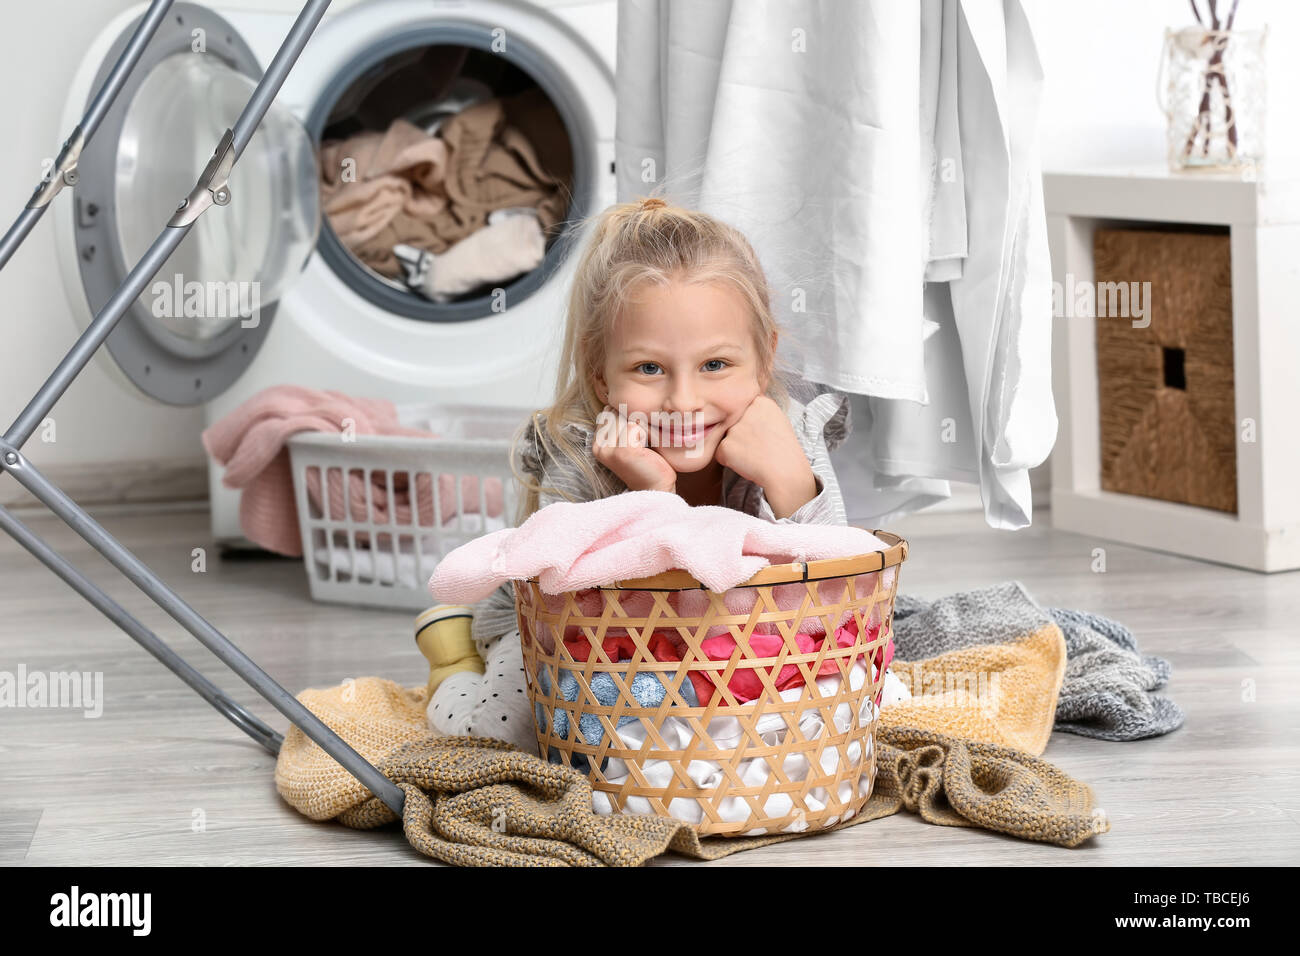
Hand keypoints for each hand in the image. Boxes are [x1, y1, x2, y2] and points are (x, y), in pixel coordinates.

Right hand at [593, 405, 677, 492]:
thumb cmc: (646, 461)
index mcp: (597, 443)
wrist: (655, 486)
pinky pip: (635, 426)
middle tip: (641, 443)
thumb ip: (617, 424)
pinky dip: (647, 434)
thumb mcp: (627, 440)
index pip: (608, 412)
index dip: (626, 419)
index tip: (634, 438)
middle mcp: (599, 446)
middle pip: (617, 413)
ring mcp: (609, 449)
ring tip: (644, 446)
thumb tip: (610, 405)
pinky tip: (647, 450)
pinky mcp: (623, 451)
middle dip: (633, 422)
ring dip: (642, 428)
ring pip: (627, 419)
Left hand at [715, 395, 816, 516]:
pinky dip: (729, 460)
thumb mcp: (777, 420)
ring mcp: (733, 428)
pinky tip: (747, 462)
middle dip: (739, 434)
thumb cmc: (784, 450)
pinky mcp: (725, 445)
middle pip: (732, 422)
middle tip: (757, 445)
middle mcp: (745, 411)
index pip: (742, 408)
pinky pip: (720, 452)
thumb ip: (757, 412)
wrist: (786, 471)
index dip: (750, 423)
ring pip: (724, 437)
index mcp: (760, 402)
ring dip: (734, 446)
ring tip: (753, 454)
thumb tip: (737, 413)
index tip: (761, 433)